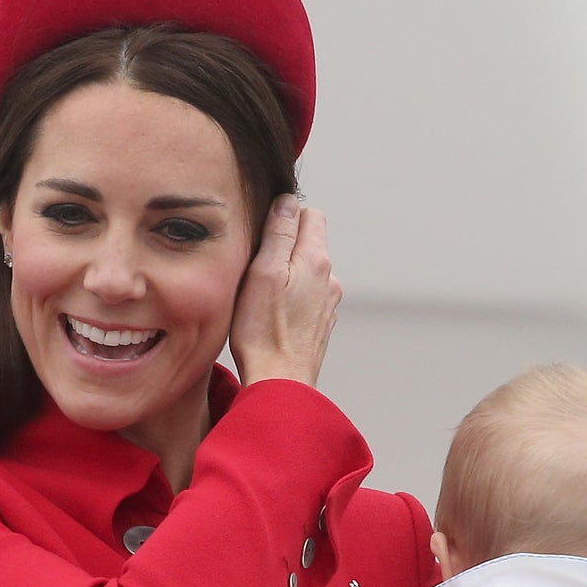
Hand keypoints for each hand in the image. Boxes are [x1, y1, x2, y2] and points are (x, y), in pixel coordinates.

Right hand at [229, 197, 341, 387]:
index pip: (310, 215)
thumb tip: (288, 202)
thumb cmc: (264, 334)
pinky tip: (273, 317)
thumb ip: (278, 234)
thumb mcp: (263, 273)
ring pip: (307, 273)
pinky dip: (291, 300)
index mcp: (316, 260)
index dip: (284, 219)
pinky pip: (306, 299)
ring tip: (262, 297)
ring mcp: (328, 305)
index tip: (262, 238)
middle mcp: (329, 280)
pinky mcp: (320, 326)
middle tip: (256, 270)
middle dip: (284, 249)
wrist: (279, 385)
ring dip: (287, 277)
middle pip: (309, 244)